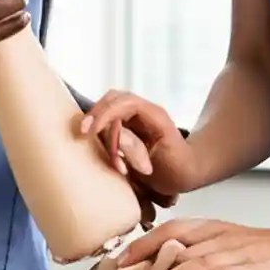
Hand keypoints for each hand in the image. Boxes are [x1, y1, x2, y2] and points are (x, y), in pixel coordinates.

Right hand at [80, 90, 200, 196]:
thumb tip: (117, 137)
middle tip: (83, 133)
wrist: (186, 170)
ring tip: (88, 138)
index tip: (91, 131)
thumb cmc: (178, 169)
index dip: (106, 114)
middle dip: (96, 114)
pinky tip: (94, 139)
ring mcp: (135, 116)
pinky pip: (108, 118)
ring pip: (108, 105)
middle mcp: (144, 111)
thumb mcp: (162, 164)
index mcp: (155, 116)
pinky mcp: (127, 125)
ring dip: (97, 121)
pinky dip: (99, 127)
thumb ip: (138, 151)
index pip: (126, 104)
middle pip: (114, 99)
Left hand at [119, 219, 269, 269]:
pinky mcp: (249, 267)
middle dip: (148, 262)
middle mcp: (218, 236)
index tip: (123, 258)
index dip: (144, 243)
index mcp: (211, 227)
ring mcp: (233, 250)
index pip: (170, 229)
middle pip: (176, 245)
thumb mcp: (227, 244)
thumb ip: (202, 250)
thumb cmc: (263, 250)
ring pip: (194, 263)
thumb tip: (173, 262)